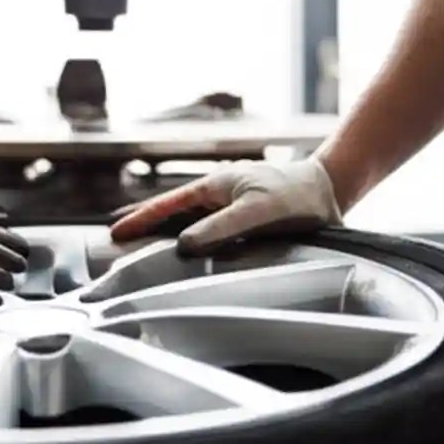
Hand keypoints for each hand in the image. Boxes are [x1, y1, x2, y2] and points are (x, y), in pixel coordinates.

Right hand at [110, 158, 342, 254]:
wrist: (330, 190)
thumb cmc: (296, 196)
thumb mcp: (258, 212)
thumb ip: (222, 228)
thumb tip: (183, 246)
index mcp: (214, 186)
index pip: (167, 205)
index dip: (139, 219)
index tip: (113, 232)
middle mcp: (217, 196)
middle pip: (171, 212)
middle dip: (143, 223)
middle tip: (113, 242)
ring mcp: (229, 208)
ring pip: (188, 222)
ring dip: (164, 234)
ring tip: (138, 250)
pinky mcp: (243, 222)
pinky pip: (207, 232)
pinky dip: (189, 242)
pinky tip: (186, 257)